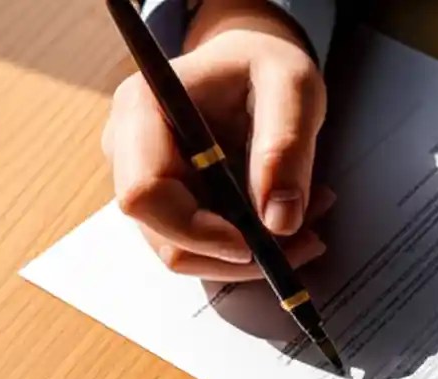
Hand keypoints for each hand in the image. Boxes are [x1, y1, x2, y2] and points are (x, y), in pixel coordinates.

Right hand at [102, 0, 332, 279]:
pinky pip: (202, 248)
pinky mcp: (170, 207)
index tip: (253, 243)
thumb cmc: (263, 64)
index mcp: (142, 110)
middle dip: (235, 253)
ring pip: (185, 252)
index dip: (195, 230)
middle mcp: (129, 152)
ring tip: (308, 222)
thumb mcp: (292, 85)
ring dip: (249, 256)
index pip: (145, 192)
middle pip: (164, 236)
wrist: (249, 64)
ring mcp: (146, 184)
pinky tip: (286, 219)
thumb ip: (286, 145)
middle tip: (306, 239)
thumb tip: (279, 220)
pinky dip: (248, 247)